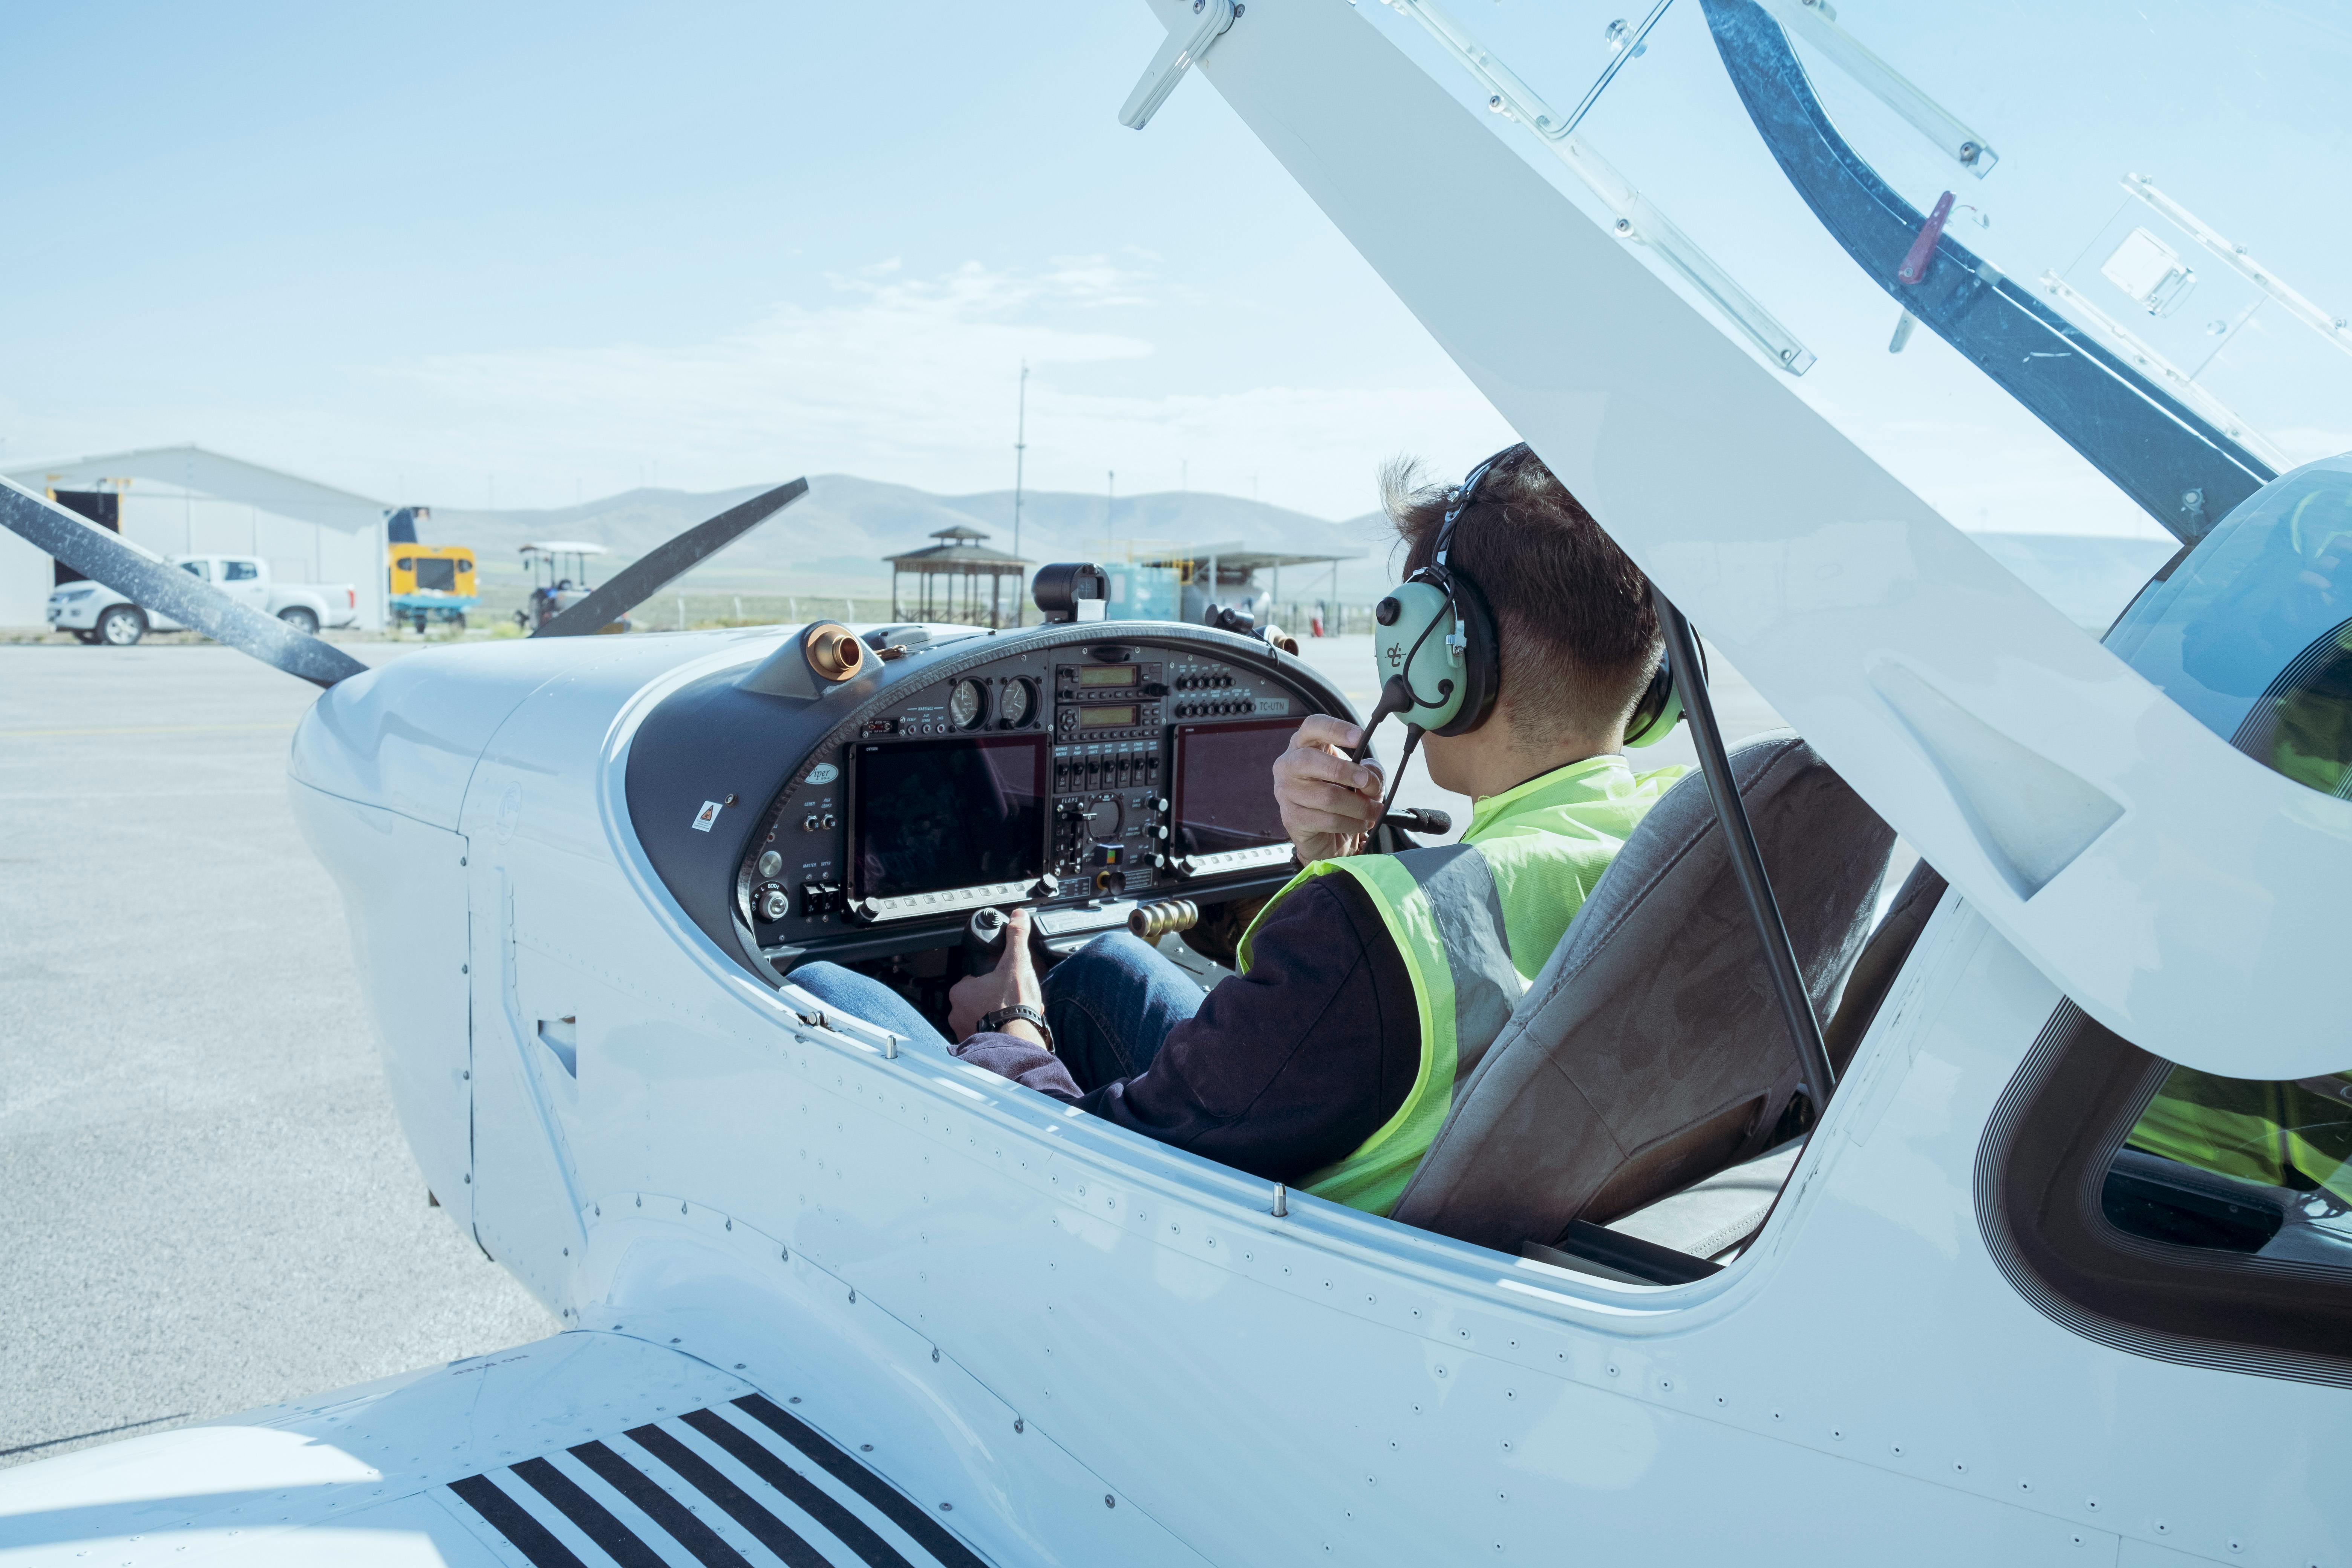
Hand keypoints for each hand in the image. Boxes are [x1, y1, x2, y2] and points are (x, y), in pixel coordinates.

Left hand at [948, 909, 1045, 1045]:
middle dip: (994, 998)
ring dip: (996, 1016)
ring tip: (1014, 1014)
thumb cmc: (1013, 1005)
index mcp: (961, 991)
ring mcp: (964, 1032)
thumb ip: (1016, 937)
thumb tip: (1018, 917)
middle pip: (978, 999)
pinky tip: (1012, 1028)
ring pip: (981, 1017)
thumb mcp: (1017, 962)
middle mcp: (956, 1013)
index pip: (973, 979)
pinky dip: (997, 1032)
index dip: (992, 978)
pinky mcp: (976, 1047)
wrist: (1020, 1040)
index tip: (1004, 982)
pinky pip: (986, 1035)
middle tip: (1011, 999)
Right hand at [1273, 715, 1383, 862]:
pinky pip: (1328, 820)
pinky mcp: (1291, 819)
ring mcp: (1285, 793)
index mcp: (1303, 745)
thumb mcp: (1359, 776)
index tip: (1359, 736)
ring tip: (1374, 810)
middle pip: (1310, 759)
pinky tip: (1362, 823)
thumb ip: (1370, 771)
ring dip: (1359, 805)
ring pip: (1326, 796)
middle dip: (1346, 771)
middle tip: (1369, 783)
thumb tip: (1371, 776)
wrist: (1326, 834)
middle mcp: (1288, 766)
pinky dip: (1352, 823)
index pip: (1312, 726)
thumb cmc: (1340, 796)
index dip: (1335, 728)